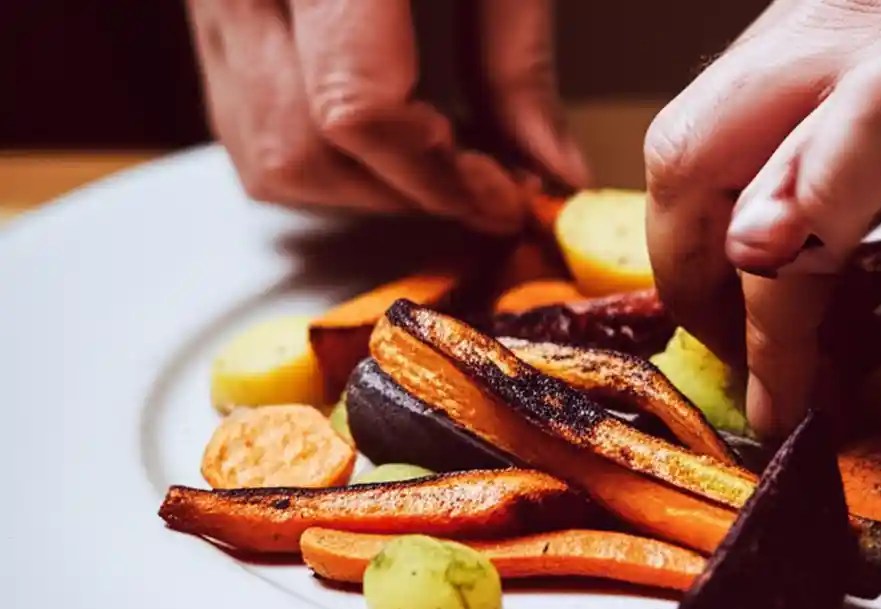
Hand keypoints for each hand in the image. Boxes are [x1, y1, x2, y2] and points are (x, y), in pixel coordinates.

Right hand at [186, 0, 587, 232]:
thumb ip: (516, 57)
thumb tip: (548, 169)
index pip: (359, 111)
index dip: (441, 178)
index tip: (508, 198)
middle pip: (301, 150)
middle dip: (406, 194)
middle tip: (487, 189)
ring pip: (260, 150)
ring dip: (362, 187)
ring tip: (444, 163)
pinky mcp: (212, 2)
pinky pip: (243, 114)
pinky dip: (319, 152)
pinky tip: (393, 133)